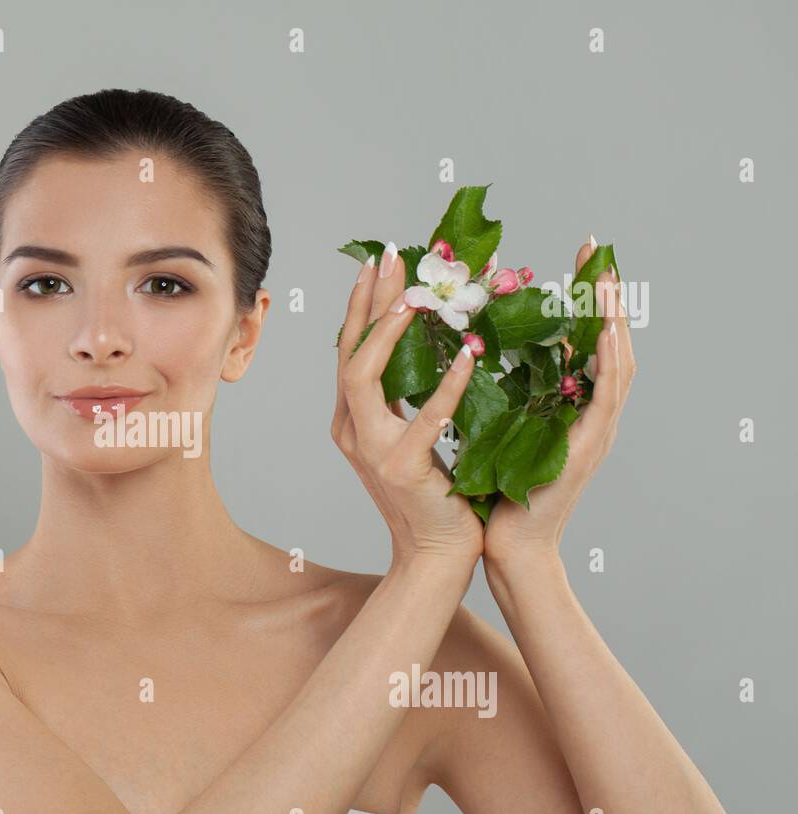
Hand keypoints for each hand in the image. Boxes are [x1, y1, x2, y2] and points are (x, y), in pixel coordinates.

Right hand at [333, 244, 484, 565]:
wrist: (436, 553)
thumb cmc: (435, 496)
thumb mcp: (413, 438)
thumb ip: (409, 399)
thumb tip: (433, 346)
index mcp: (353, 420)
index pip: (351, 350)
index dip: (362, 304)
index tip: (379, 262)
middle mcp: (351, 429)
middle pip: (350, 352)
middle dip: (368, 300)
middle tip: (388, 255)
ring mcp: (371, 449)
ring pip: (365, 377)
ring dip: (389, 332)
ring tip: (415, 296)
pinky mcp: (402, 468)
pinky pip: (424, 417)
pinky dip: (445, 384)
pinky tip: (468, 354)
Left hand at [483, 237, 637, 564]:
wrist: (507, 545)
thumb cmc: (496, 492)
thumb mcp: (496, 427)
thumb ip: (501, 392)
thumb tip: (472, 350)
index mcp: (566, 405)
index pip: (579, 341)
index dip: (580, 301)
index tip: (576, 259)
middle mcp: (587, 412)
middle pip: (605, 341)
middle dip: (602, 294)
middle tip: (595, 248)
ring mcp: (594, 429)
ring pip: (617, 361)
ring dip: (613, 318)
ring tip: (607, 276)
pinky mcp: (589, 446)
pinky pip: (607, 396)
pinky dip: (610, 362)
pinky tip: (607, 333)